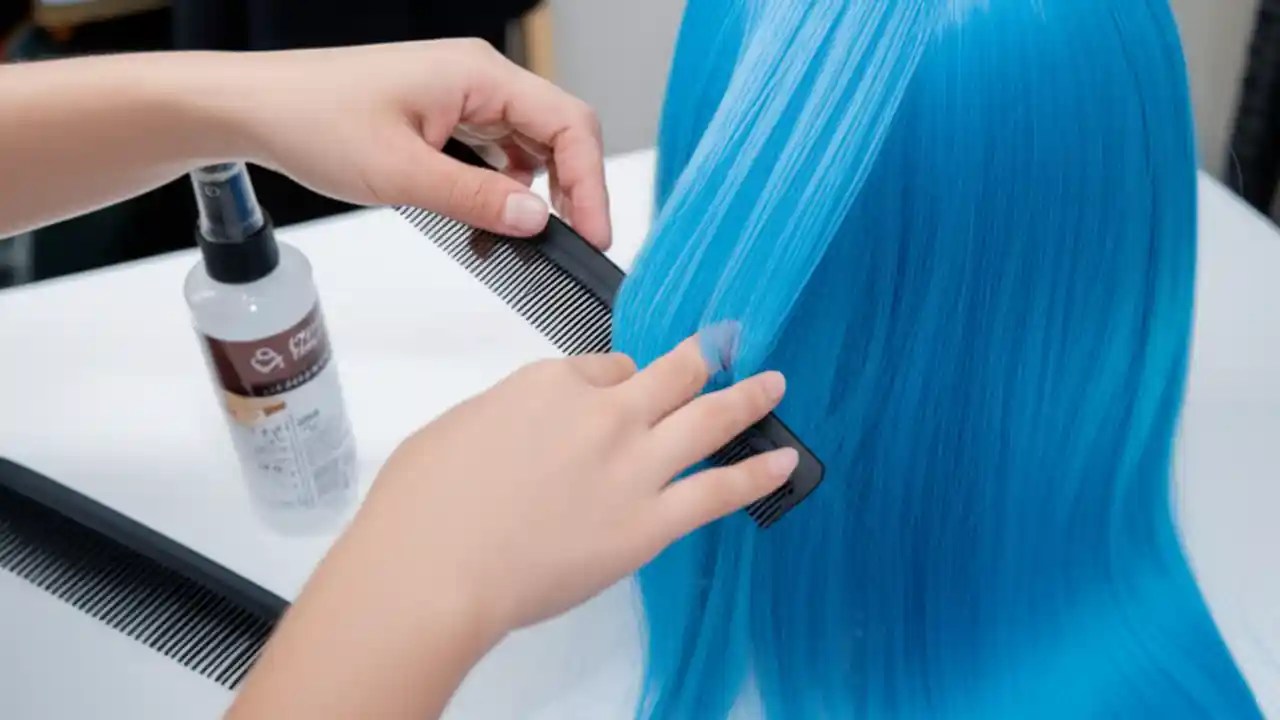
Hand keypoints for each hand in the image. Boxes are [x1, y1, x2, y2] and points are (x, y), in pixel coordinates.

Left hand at [231, 39, 611, 247]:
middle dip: (572, 191)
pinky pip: (494, 154)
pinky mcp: (444, 117)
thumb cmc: (314, 121)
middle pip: (558, 134)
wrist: (255, 108)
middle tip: (571, 246)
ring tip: (518, 241)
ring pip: (528, 147)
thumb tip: (538, 221)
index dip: (591, 183)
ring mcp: (462, 97)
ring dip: (533, 195)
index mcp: (478, 74)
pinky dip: (499, 191)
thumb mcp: (401, 173)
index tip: (593, 235)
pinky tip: (486, 222)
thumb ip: (476, 199)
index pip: (569, 124)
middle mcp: (478, 79)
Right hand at [362, 334, 794, 633]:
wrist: (432, 569)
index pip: (607, 367)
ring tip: (776, 384)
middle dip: (704, 358)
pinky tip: (785, 461)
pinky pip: (719, 491)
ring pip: (710, 418)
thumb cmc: (425, 504)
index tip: (621, 393)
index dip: (619, 380)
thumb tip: (538, 424)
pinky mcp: (649, 525)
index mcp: (553, 382)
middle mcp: (605, 413)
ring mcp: (634, 467)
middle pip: (673, 372)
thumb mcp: (462, 424)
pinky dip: (758, 474)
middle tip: (726, 347)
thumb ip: (515, 413)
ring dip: (749, 397)